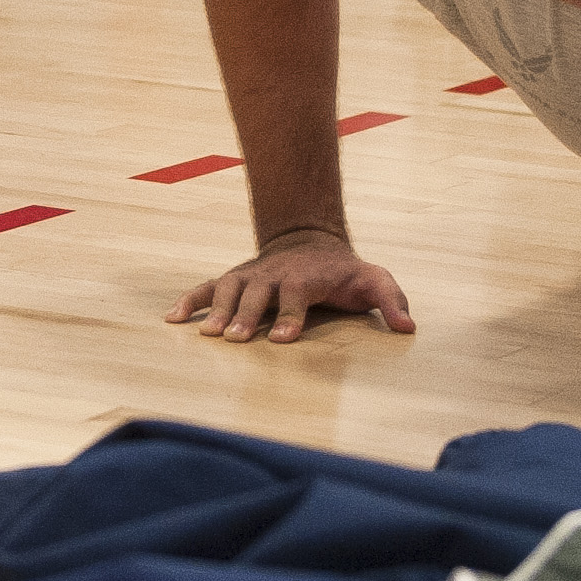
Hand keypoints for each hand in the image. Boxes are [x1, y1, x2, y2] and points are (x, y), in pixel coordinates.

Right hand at [166, 232, 416, 344]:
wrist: (310, 240)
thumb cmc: (344, 271)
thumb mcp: (374, 280)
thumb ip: (392, 301)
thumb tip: (408, 327)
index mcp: (306, 277)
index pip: (296, 296)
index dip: (289, 316)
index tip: (281, 338)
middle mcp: (274, 275)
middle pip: (256, 294)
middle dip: (245, 316)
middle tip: (234, 340)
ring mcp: (251, 276)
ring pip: (229, 290)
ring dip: (216, 310)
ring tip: (206, 334)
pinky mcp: (234, 279)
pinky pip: (207, 288)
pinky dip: (189, 300)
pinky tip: (172, 318)